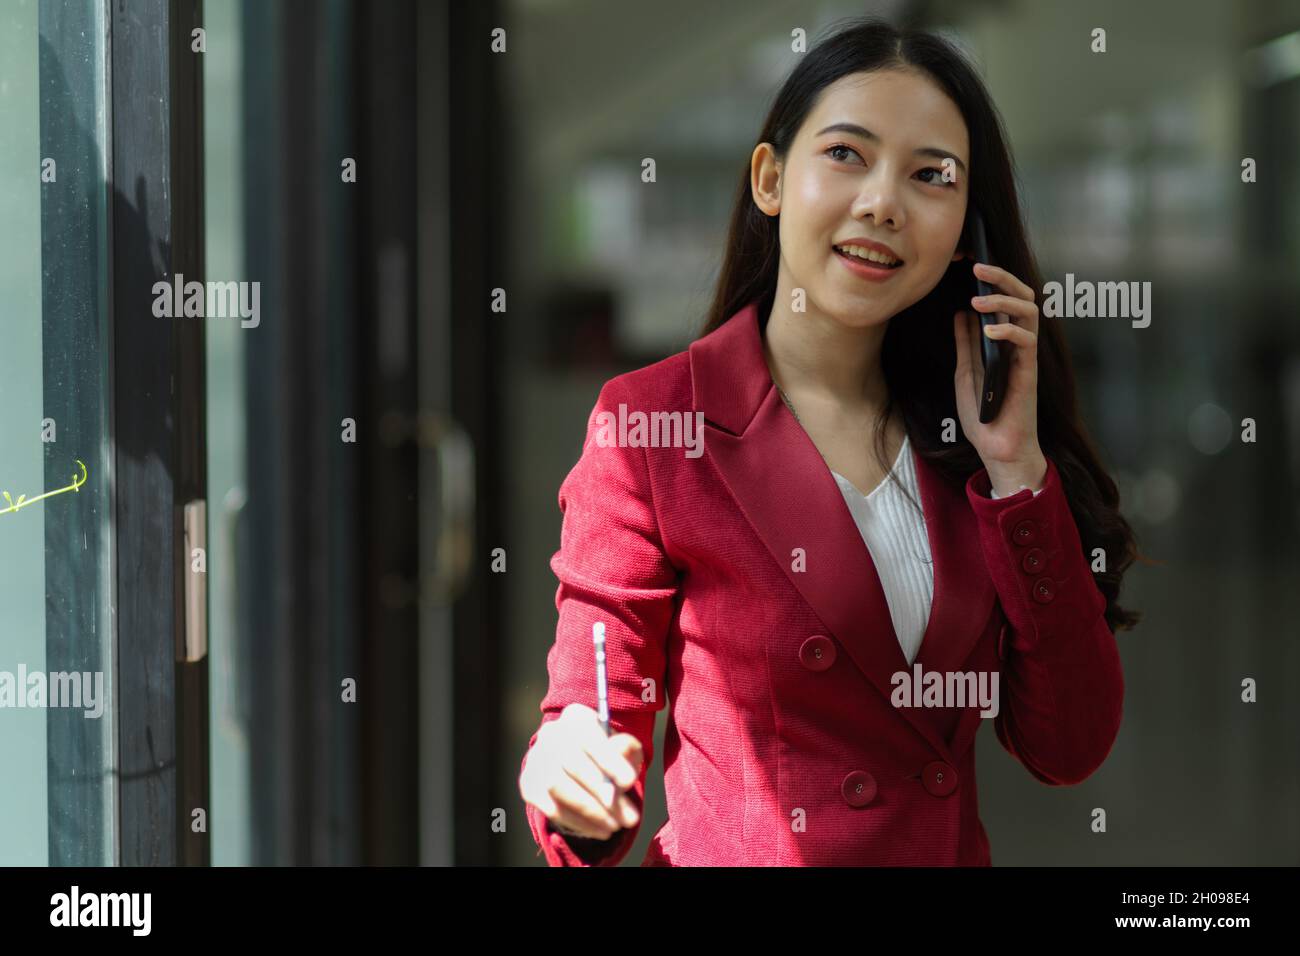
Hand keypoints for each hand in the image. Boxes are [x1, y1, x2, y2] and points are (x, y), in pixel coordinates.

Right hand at [519, 702, 643, 840]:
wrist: (577, 764)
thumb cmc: (607, 755)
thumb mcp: (623, 748)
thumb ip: (626, 750)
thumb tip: (622, 766)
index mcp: (576, 717)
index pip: (590, 737)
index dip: (609, 759)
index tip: (630, 782)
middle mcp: (550, 734)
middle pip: (572, 764)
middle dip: (602, 794)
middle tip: (629, 817)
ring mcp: (536, 760)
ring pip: (558, 788)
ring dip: (590, 812)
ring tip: (615, 827)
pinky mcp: (528, 785)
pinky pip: (551, 808)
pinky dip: (578, 822)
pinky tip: (599, 830)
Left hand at [953, 261, 1047, 495]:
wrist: (996, 447)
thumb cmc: (984, 414)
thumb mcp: (966, 372)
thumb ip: (966, 344)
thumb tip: (960, 314)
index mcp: (1003, 341)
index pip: (1005, 301)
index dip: (993, 281)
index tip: (970, 265)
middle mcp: (1018, 344)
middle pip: (1023, 297)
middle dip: (1003, 277)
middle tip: (978, 267)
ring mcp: (1025, 356)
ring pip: (1030, 311)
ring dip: (1004, 299)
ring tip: (979, 298)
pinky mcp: (1029, 371)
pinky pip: (1027, 340)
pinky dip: (1007, 330)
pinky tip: (988, 330)